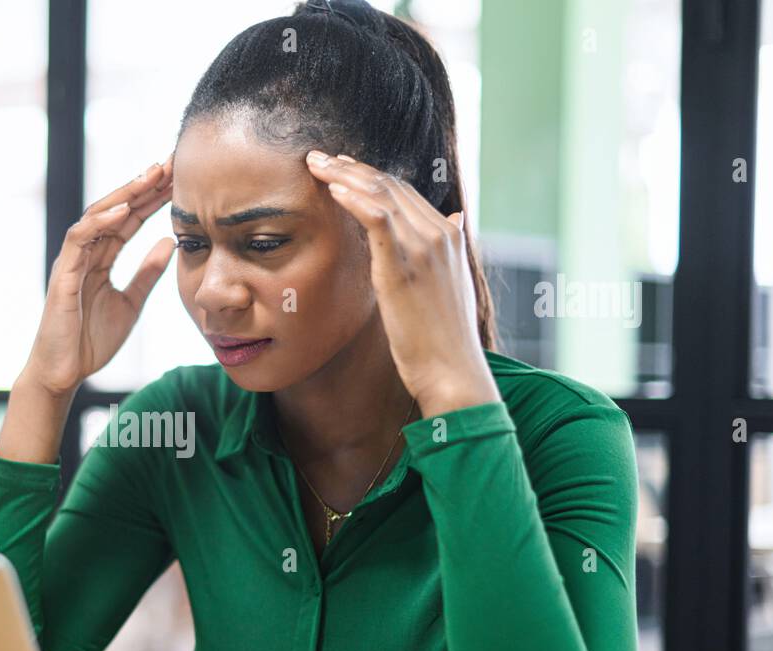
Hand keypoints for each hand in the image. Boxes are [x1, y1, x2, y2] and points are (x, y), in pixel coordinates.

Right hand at [25, 153, 176, 396]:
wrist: (65, 372)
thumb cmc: (90, 341)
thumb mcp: (131, 303)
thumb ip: (147, 273)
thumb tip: (172, 243)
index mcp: (101, 259)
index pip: (129, 220)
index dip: (152, 198)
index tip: (179, 179)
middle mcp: (85, 253)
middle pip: (115, 209)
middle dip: (142, 185)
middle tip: (170, 162)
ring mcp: (72, 261)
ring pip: (96, 216)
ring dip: (123, 194)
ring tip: (149, 175)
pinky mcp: (63, 275)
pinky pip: (79, 239)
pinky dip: (99, 222)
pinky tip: (121, 209)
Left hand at [304, 150, 499, 417]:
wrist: (453, 371)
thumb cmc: (443, 339)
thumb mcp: (449, 286)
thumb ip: (447, 250)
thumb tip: (456, 219)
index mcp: (449, 236)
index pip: (405, 193)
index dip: (370, 176)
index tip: (341, 167)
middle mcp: (440, 234)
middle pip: (391, 186)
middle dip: (352, 167)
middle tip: (319, 156)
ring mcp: (424, 248)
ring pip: (382, 195)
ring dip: (344, 175)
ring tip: (316, 164)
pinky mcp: (404, 266)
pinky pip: (377, 219)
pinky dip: (354, 199)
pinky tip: (331, 188)